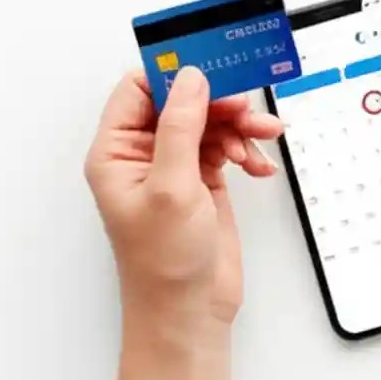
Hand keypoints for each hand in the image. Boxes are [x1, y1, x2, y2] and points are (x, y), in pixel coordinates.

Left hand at [85, 67, 283, 344]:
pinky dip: (245, 151)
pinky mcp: (202, 184)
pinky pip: (225, 148)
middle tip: (247, 109)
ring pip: (208, 124)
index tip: (210, 67)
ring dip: (239, 127)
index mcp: (116, 152)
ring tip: (264, 138)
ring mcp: (174, 169)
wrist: (189, 312)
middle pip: (181, 103)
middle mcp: (143, 156)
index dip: (172, 75)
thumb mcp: (171, 187)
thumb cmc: (164, 263)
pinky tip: (258, 167)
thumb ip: (180, 127)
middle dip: (218, 103)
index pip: (139, 90)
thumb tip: (190, 79)